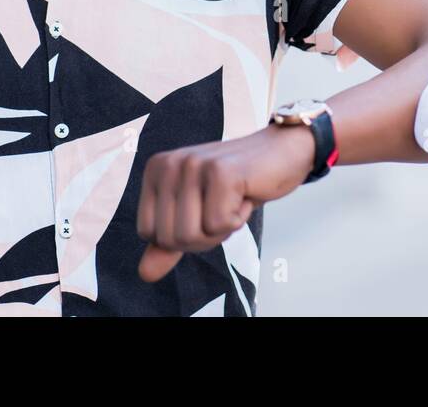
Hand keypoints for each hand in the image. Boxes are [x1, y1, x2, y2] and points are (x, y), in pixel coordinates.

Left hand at [136, 125, 314, 282]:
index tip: (205, 210)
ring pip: (191, 235)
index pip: (148, 233)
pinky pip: (219, 225)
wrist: (282, 152)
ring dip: (221, 229)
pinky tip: (245, 195)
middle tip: (223, 206)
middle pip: (170, 238)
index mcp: (156, 170)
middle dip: (204, 236)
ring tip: (233, 200)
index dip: (181, 237)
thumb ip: (170, 242)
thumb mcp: (198, 213)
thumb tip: (145, 274)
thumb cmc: (239, 183)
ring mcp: (194, 165)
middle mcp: (169, 163)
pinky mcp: (221, 172)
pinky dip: (238, 220)